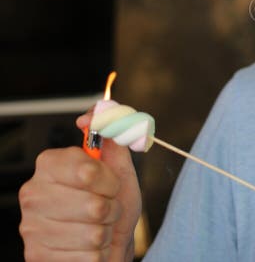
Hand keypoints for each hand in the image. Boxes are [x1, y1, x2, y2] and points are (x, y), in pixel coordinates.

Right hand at [18, 113, 141, 261]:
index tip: (110, 184)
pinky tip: (86, 248)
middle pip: (93, 206)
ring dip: (105, 234)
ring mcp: (32, 227)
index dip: (109, 180)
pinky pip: (86, 257)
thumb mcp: (120, 168)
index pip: (87, 170)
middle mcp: (33, 194)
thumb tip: (99, 111)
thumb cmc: (113, 206)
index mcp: (50, 165)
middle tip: (106, 210)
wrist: (109, 246)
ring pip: (92, 234)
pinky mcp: (37, 256)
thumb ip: (113, 135)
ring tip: (97, 229)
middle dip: (111, 210)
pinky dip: (96, 255)